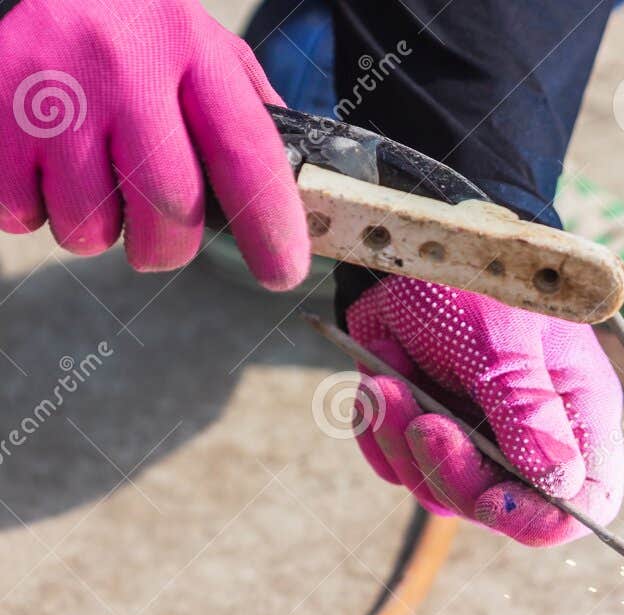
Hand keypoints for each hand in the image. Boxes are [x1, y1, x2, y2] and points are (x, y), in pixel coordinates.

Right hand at [0, 0, 308, 287]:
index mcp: (194, 52)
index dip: (270, 225)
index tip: (282, 275)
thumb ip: (251, 112)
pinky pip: (21, 211)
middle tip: (160, 245)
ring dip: (95, 231)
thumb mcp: (210, 49)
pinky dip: (34, 213)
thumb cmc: (142, 29)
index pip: (246, 152)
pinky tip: (43, 170)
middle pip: (169, 205)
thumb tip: (296, 195)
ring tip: (91, 185)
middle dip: (168, 249)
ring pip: (88, 223)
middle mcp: (124, 66)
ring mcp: (54, 89)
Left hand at [346, 277, 623, 546]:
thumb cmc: (479, 283)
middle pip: (501, 510)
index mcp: (577, 418)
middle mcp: (532, 440)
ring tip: (386, 381)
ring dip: (403, 443)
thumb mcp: (506, 346)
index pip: (585, 502)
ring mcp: (477, 442)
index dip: (543, 519)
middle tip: (423, 421)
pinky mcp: (425, 434)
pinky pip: (395, 466)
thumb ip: (529, 416)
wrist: (411, 246)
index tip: (493, 498)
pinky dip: (378, 429)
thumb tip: (562, 489)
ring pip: (439, 494)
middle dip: (453, 473)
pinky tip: (378, 379)